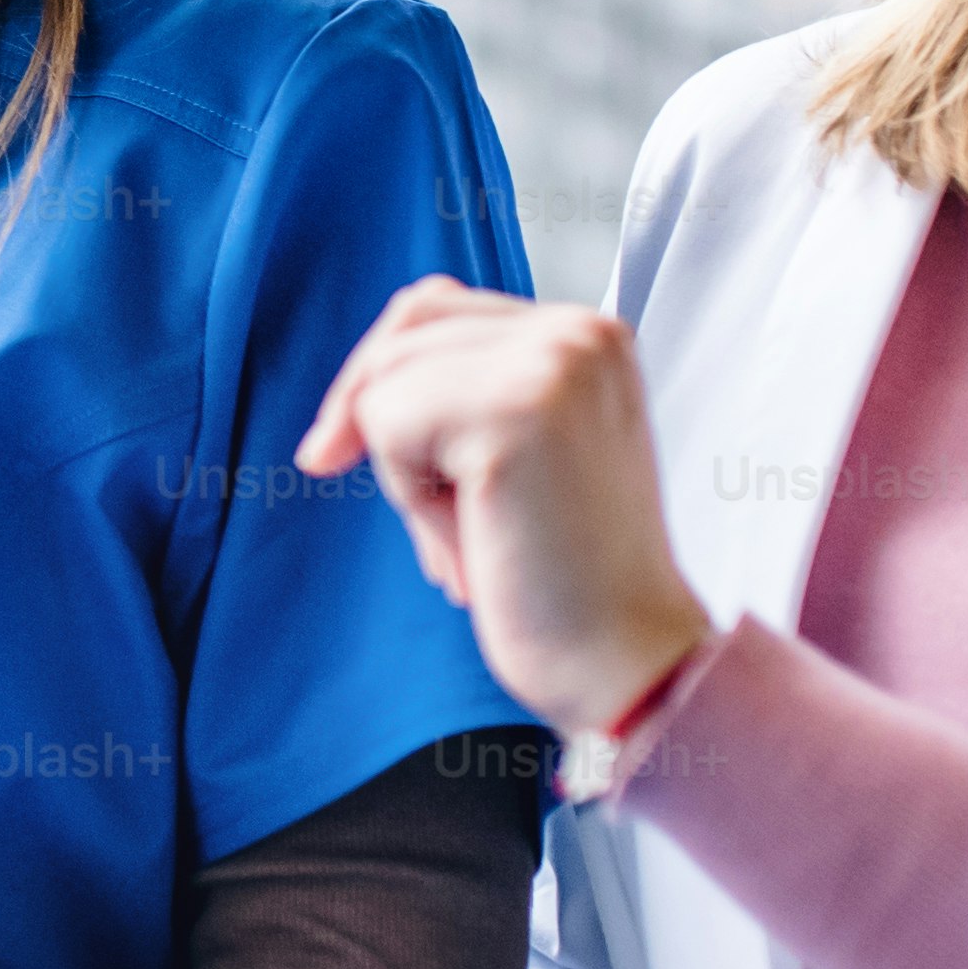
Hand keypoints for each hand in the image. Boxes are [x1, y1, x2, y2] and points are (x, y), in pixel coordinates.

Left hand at [296, 277, 714, 740]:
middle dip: (379, 421)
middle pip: (405, 330)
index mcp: (591, 336)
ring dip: (406, 472)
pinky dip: (409, 497)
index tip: (342, 449)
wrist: (625, 660)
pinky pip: (386, 423)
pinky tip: (477, 540)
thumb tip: (351, 397)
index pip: (436, 308)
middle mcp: (581, 333)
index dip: (380, 379)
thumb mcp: (519, 455)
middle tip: (436, 521)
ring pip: (388, 380)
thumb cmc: (566, 577)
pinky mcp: (516, 410)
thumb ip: (461, 395)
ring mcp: (553, 364)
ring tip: (479, 531)